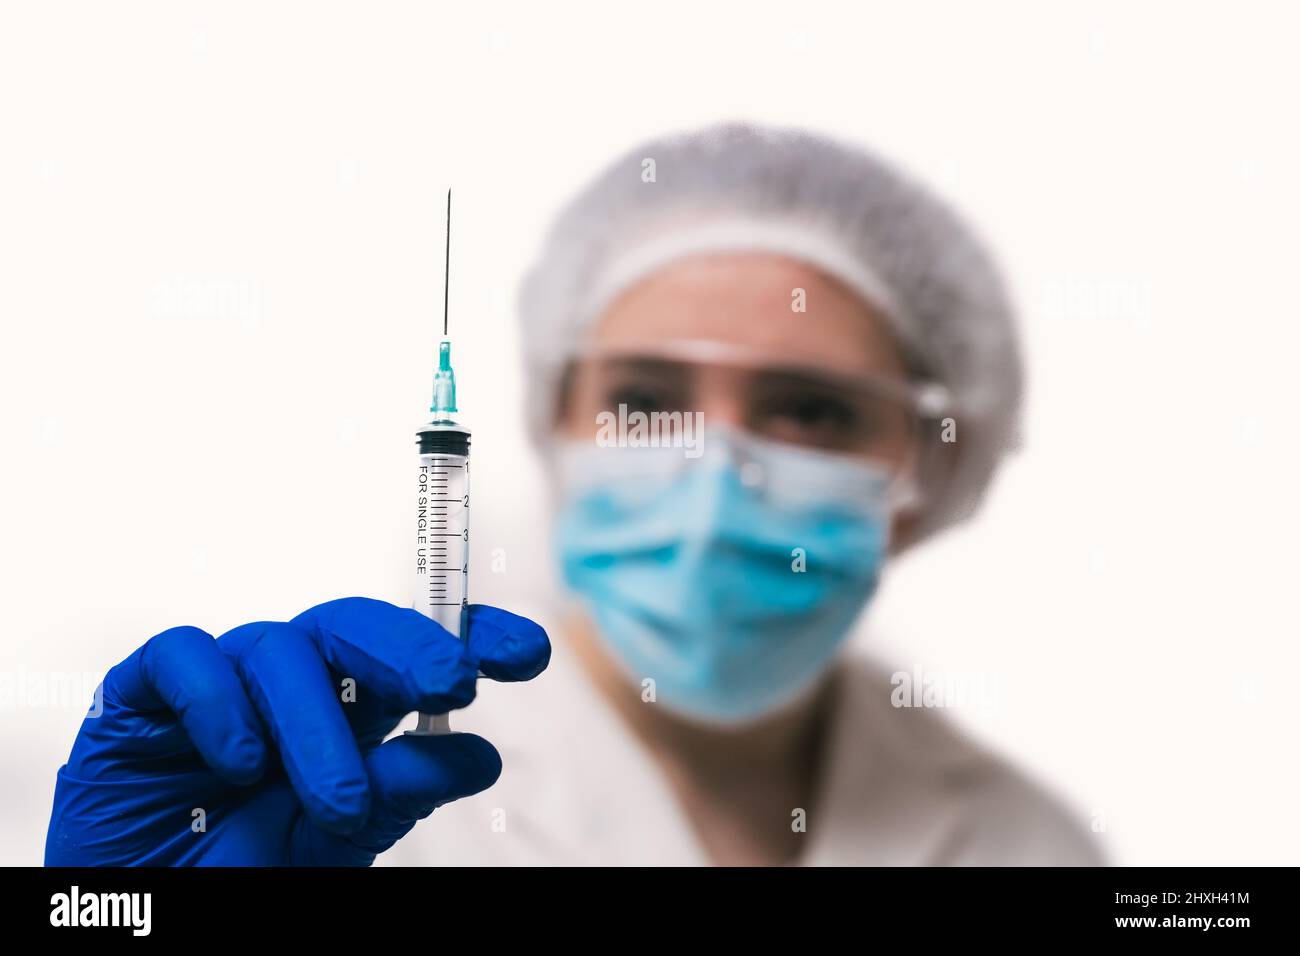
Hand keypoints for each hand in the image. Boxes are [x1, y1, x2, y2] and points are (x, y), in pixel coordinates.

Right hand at [44, 597, 549, 865]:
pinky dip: (217, 701)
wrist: (145, 913)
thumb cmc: (247, 871)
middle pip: (357, 627)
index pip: (417, 649)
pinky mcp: (143, 693)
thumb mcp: (338, 843)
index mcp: (351, 707)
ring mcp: (223, 680)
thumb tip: (479, 754)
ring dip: (318, 727)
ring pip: (281, 650)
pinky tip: (242, 760)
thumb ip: (398, 794)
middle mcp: (294, 681)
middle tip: (453, 685)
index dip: (472, 635)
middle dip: (412, 649)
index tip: (529, 653)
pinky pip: (184, 657)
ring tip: (340, 807)